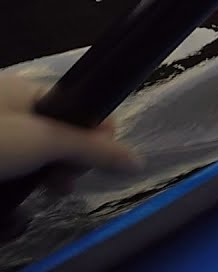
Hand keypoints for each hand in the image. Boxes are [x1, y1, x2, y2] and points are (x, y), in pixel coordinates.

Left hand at [0, 75, 140, 193]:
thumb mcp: (45, 140)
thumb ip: (92, 148)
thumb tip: (138, 162)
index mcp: (29, 90)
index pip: (82, 108)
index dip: (97, 135)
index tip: (90, 162)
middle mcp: (15, 108)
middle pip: (62, 133)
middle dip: (72, 160)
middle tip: (65, 180)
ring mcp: (1, 134)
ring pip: (39, 154)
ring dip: (50, 174)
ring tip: (51, 192)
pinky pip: (18, 168)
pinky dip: (26, 181)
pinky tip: (27, 193)